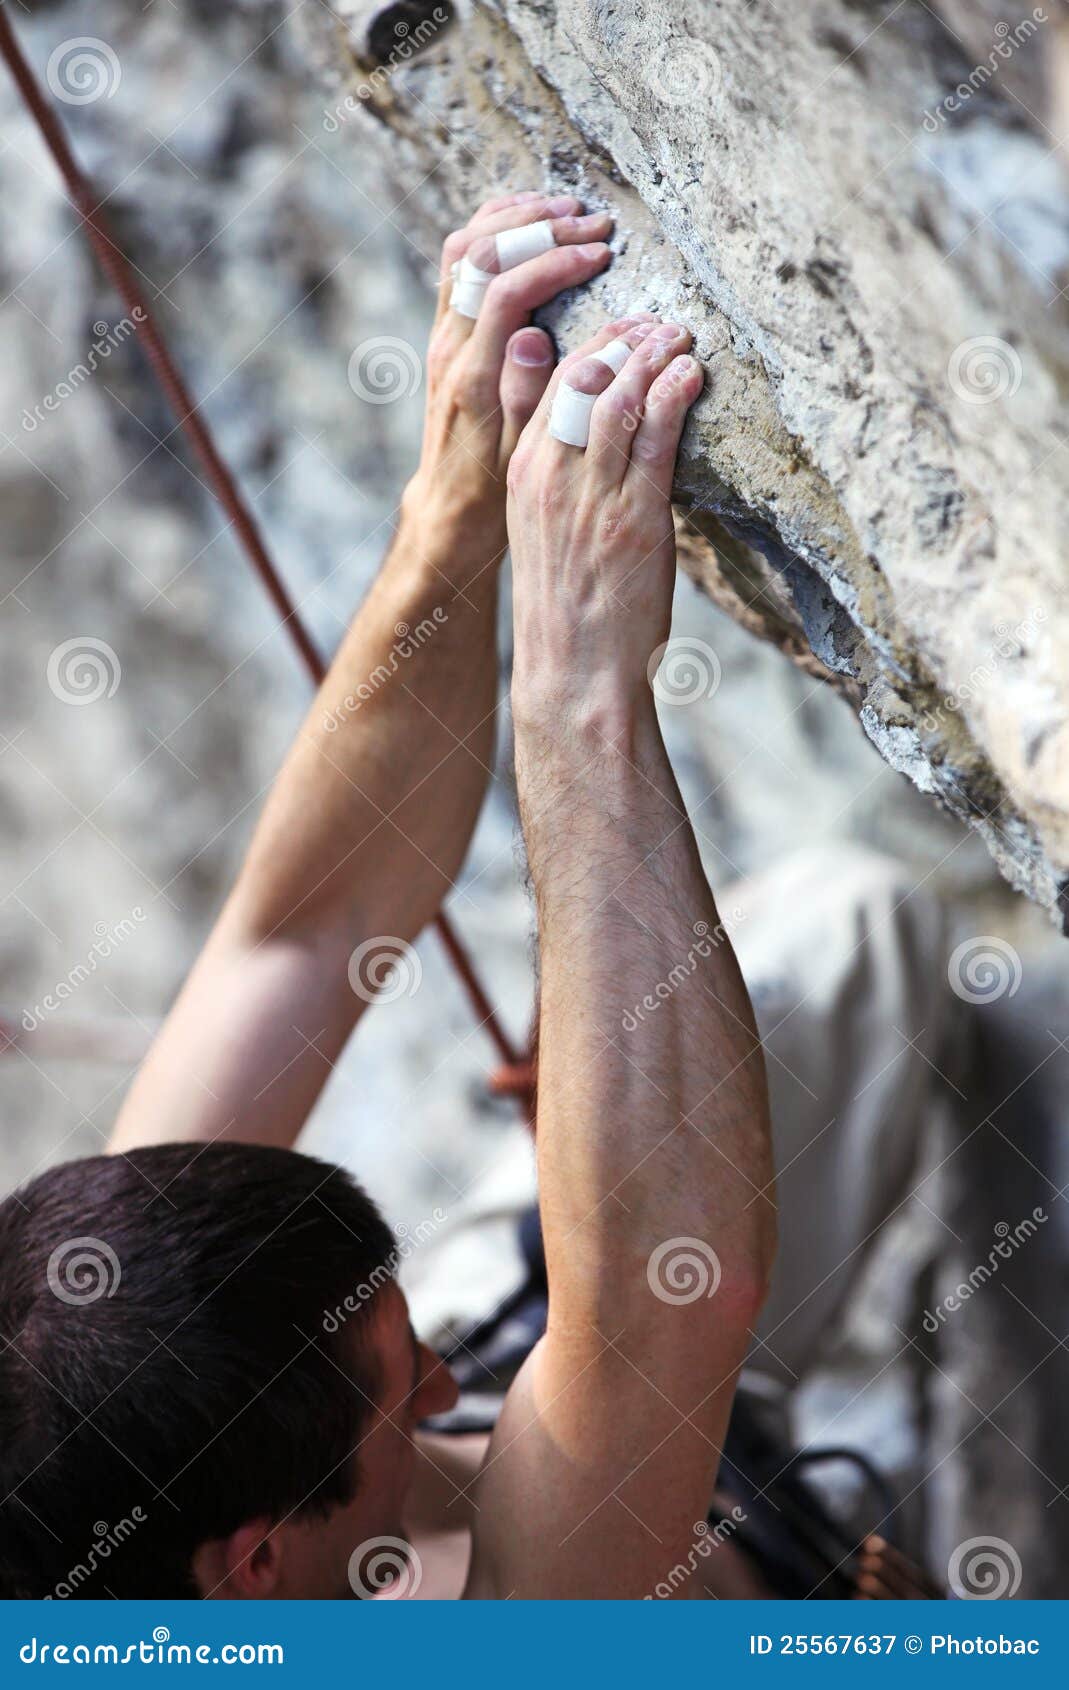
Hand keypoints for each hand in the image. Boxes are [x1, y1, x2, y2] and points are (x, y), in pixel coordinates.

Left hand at [401, 191, 615, 572]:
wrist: (450, 505)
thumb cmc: (495, 487)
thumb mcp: (521, 455)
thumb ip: (527, 396)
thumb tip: (532, 334)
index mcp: (473, 377)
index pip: (509, 291)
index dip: (557, 262)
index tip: (602, 254)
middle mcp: (450, 347)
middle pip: (483, 254)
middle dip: (541, 227)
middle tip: (593, 224)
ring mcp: (444, 336)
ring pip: (466, 248)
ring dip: (515, 220)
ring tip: (566, 213)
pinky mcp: (447, 333)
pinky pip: (462, 262)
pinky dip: (496, 231)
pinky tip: (533, 225)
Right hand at [505, 314, 703, 740]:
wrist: (575, 673)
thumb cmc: (568, 611)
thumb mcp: (546, 535)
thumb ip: (563, 485)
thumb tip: (593, 452)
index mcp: (524, 476)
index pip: (550, 385)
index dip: (591, 347)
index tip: (622, 332)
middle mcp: (551, 476)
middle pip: (582, 378)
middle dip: (623, 338)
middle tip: (658, 322)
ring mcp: (591, 494)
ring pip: (617, 398)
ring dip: (653, 355)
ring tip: (681, 334)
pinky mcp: (633, 516)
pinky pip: (653, 436)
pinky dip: (673, 394)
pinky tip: (692, 373)